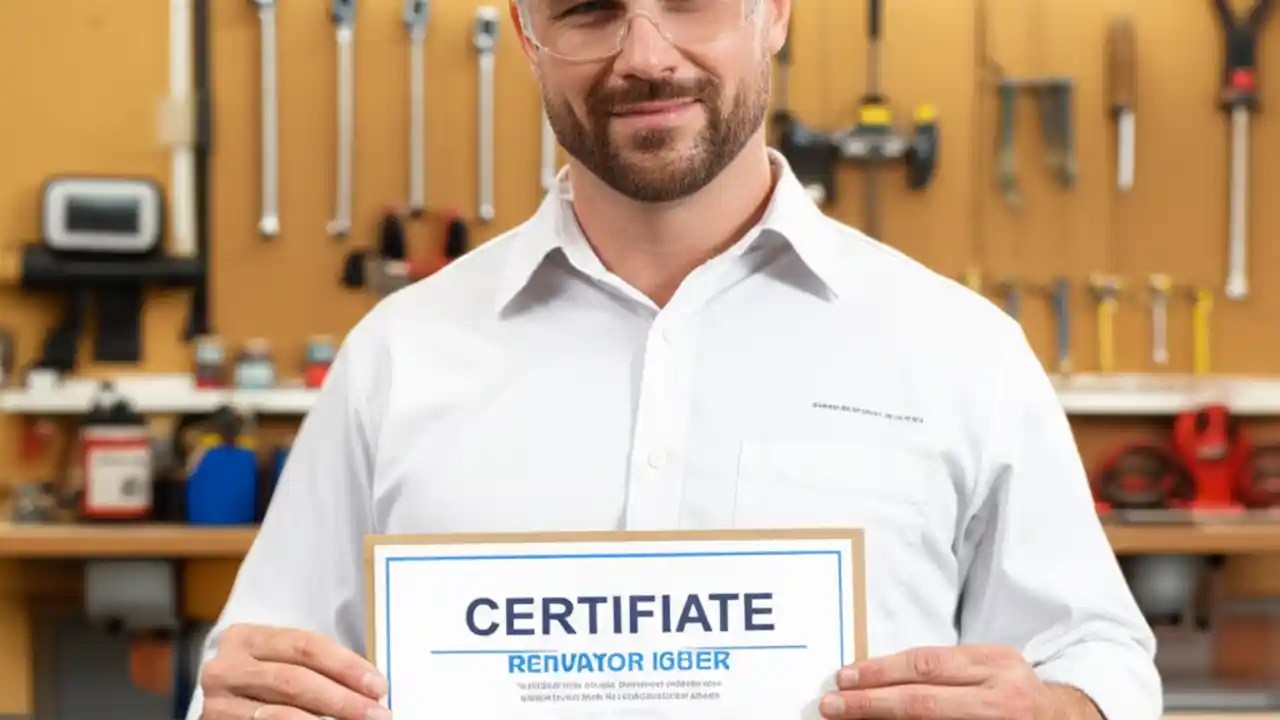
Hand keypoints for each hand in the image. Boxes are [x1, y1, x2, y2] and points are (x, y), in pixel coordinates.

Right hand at [199, 623, 389, 719]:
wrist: (224, 699)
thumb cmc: (264, 677)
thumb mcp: (281, 659)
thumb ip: (317, 666)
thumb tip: (369, 687)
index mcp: (246, 637)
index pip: (306, 646)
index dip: (346, 666)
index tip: (378, 685)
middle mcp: (226, 668)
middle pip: (294, 680)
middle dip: (342, 699)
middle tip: (377, 713)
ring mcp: (217, 703)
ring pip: (280, 714)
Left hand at [817, 645, 1100, 718]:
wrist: (1063, 719)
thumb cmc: (1011, 691)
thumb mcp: (988, 667)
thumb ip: (944, 670)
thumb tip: (876, 677)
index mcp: (995, 663)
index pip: (926, 665)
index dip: (880, 671)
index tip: (845, 677)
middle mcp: (1000, 697)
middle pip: (922, 700)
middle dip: (871, 703)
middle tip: (832, 704)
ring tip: (848, 718)